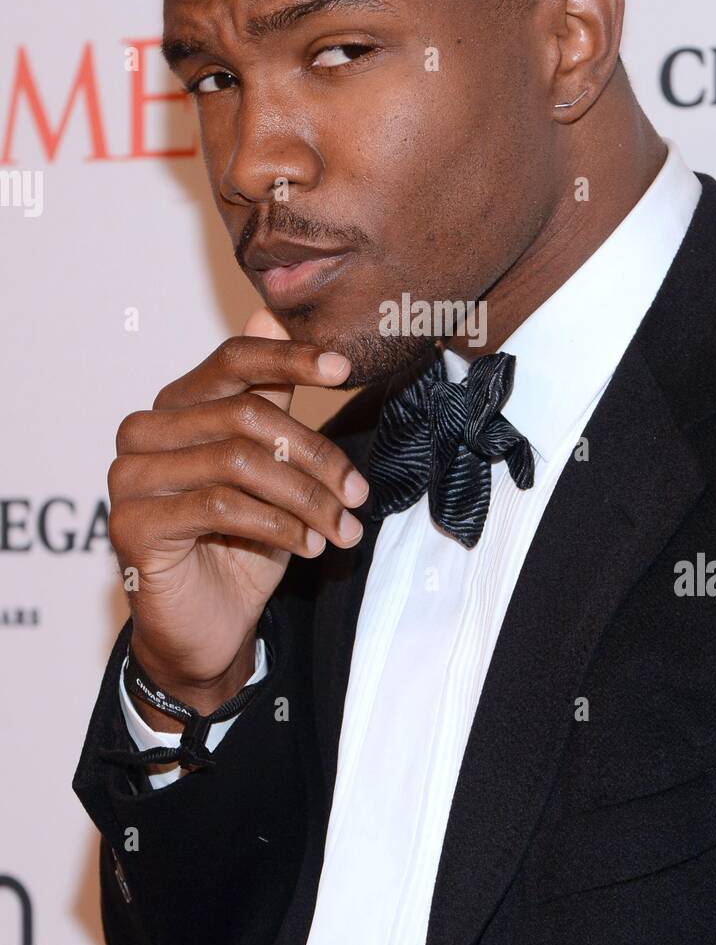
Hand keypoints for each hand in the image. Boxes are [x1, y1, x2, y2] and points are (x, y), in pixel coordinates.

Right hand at [108, 308, 367, 700]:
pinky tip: (308, 546)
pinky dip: (278, 525)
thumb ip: (270, 398)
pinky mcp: (131, 523)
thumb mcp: (271, 466)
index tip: (345, 370)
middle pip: (246, 414)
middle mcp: (144, 430)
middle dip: (316, 454)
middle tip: (357, 492)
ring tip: (341, 528)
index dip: (291, 359)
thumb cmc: (241, 542)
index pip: (234, 361)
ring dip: (305, 497)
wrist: (209, 627)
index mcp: (177, 405)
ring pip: (238, 461)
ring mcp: (130, 476)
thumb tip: (269, 317)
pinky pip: (220, 505)